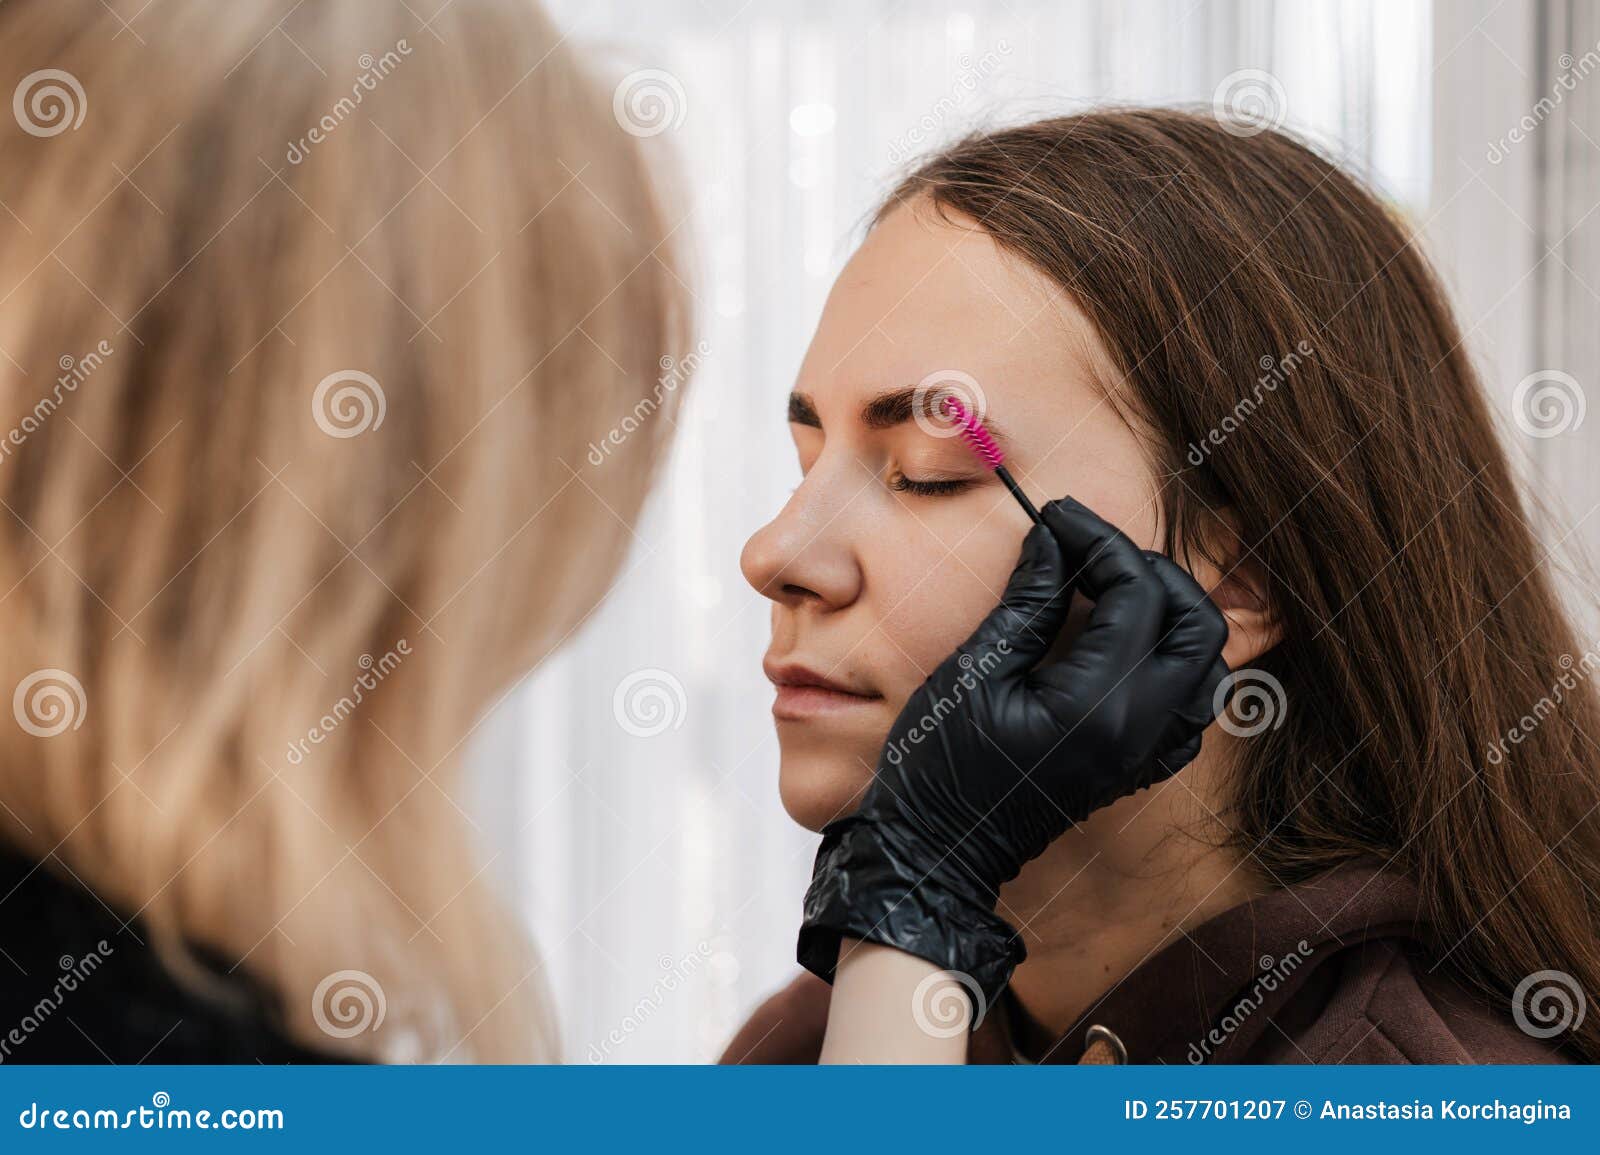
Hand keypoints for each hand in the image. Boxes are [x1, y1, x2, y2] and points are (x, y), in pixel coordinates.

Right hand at [797, 496, 1229, 1006]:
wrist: (939, 850)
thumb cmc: (939, 765)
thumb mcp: (975, 670)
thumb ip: (1029, 602)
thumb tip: (1054, 540)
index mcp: (1098, 705)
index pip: (1137, 593)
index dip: (1099, 540)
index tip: (1055, 517)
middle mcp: (1139, 731)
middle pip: (1197, 624)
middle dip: (1151, 572)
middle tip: (1090, 552)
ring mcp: (1145, 756)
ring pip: (1207, 666)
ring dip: (1169, 615)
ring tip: (1110, 592)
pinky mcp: (1138, 769)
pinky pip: (1188, 708)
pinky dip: (1170, 664)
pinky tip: (1120, 647)